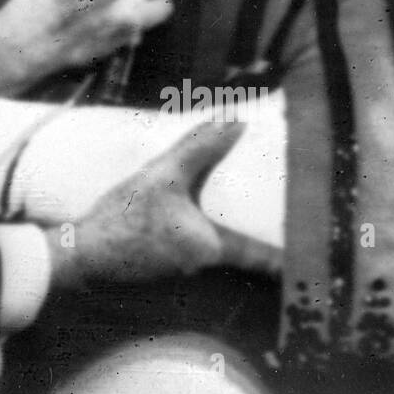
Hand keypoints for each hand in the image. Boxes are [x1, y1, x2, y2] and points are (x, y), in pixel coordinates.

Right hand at [45, 121, 282, 292]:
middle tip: (279, 212)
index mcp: (212, 247)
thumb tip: (236, 121)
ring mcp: (181, 272)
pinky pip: (192, 252)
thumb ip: (199, 147)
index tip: (316, 247)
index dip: (291, 252)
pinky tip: (189, 216)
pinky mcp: (160, 268)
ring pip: (218, 252)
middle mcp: (203, 266)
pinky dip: (200, 236)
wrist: (78, 257)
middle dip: (260, 235)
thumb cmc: (121, 220)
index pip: (265, 256)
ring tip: (237, 207)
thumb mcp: (161, 176)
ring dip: (228, 234)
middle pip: (245, 253)